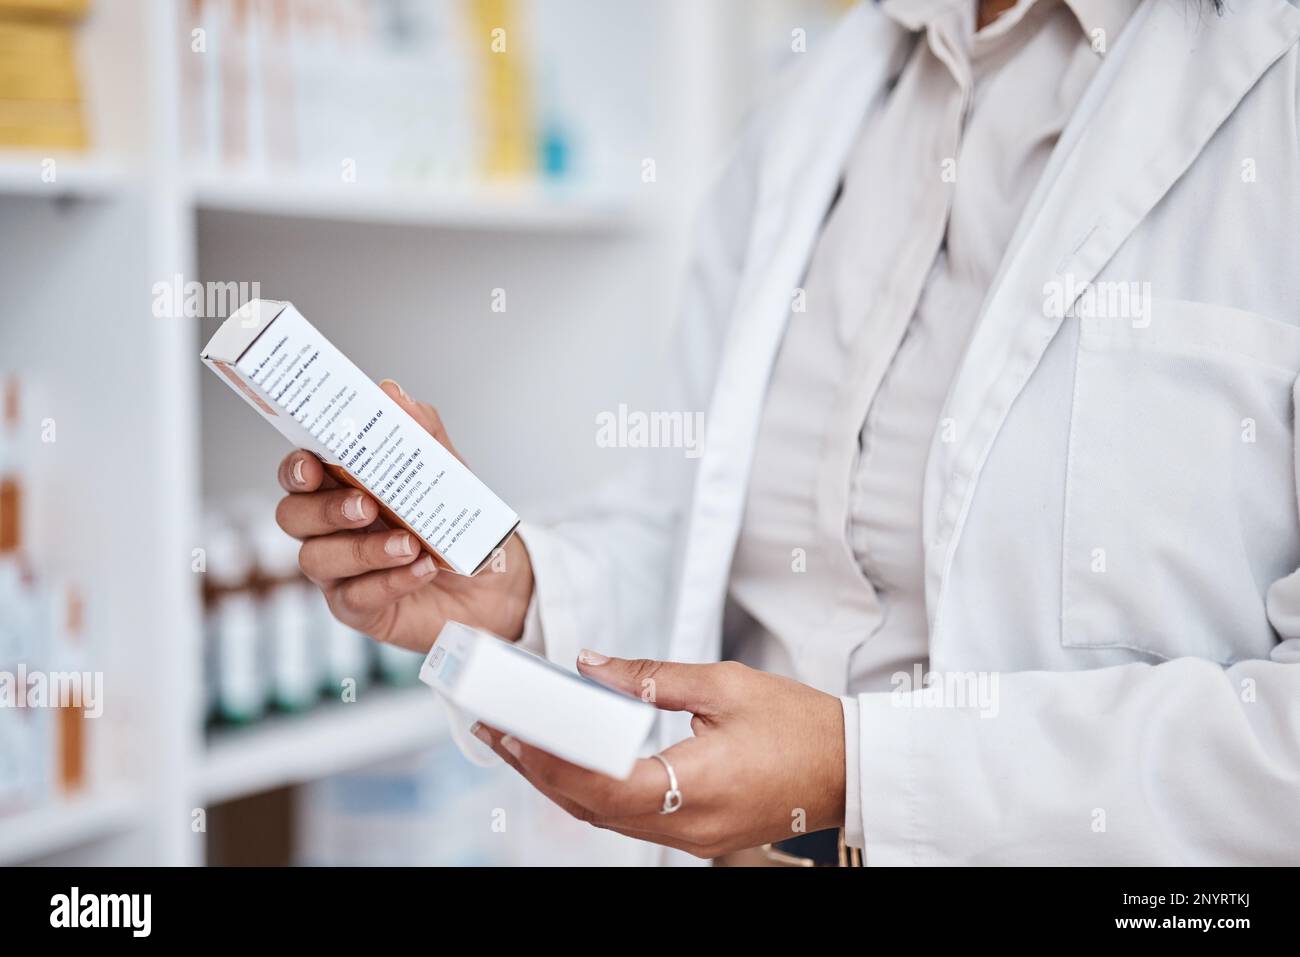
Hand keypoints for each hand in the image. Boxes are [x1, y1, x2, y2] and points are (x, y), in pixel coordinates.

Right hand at [274, 379, 533, 651]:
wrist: (492, 582)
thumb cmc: (454, 523)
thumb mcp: (447, 471)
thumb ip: (420, 432)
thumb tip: (390, 392)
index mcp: (340, 487)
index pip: (298, 474)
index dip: (295, 468)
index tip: (311, 465)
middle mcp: (328, 529)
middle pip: (292, 516)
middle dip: (326, 510)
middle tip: (366, 506)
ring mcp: (339, 572)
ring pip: (317, 559)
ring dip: (363, 549)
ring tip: (409, 544)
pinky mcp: (359, 609)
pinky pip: (356, 598)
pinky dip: (389, 581)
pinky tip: (421, 569)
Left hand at [475, 653, 845, 857]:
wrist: (850, 768)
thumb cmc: (800, 726)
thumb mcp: (725, 685)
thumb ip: (652, 677)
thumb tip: (591, 664)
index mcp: (697, 786)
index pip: (602, 784)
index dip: (550, 760)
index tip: (513, 731)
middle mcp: (688, 826)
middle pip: (592, 807)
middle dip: (538, 770)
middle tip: (498, 732)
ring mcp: (692, 839)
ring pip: (606, 818)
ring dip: (560, 782)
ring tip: (522, 744)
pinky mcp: (696, 836)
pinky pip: (629, 819)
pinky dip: (593, 792)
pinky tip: (574, 764)